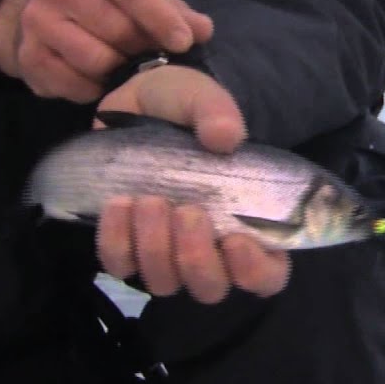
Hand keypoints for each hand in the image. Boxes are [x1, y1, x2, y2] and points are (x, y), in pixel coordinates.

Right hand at [0, 0, 213, 102]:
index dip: (159, 16)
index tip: (184, 42)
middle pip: (115, 27)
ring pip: (95, 59)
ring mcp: (36, 19)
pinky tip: (99, 79)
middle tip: (152, 56)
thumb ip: (173, 9)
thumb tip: (202, 30)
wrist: (45, 15)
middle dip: (142, 48)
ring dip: (119, 70)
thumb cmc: (106, 0)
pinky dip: (95, 88)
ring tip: (124, 66)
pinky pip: (74, 84)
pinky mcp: (26, 55)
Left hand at [94, 66, 290, 303]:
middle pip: (210, 288)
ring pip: (165, 283)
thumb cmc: (183, 106)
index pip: (267, 275)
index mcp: (248, 222)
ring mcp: (165, 253)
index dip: (255, 271)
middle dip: (196, 258)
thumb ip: (217, 111)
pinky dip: (117, 241)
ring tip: (147, 200)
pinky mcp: (126, 246)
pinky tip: (118, 205)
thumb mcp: (201, 95)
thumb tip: (226, 136)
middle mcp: (210, 248)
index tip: (237, 240)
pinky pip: (121, 265)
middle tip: (187, 211)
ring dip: (155, 247)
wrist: (135, 104)